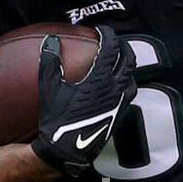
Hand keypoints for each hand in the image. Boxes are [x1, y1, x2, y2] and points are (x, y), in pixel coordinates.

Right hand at [31, 24, 136, 176]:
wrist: (68, 151)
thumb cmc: (57, 121)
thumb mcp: (50, 89)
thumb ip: (50, 62)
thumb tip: (51, 40)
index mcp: (100, 80)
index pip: (112, 49)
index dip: (108, 35)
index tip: (101, 30)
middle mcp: (115, 90)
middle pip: (129, 60)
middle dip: (124, 46)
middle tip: (114, 41)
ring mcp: (120, 103)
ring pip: (132, 77)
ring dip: (127, 65)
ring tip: (118, 60)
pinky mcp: (120, 115)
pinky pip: (130, 93)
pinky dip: (126, 82)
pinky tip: (117, 84)